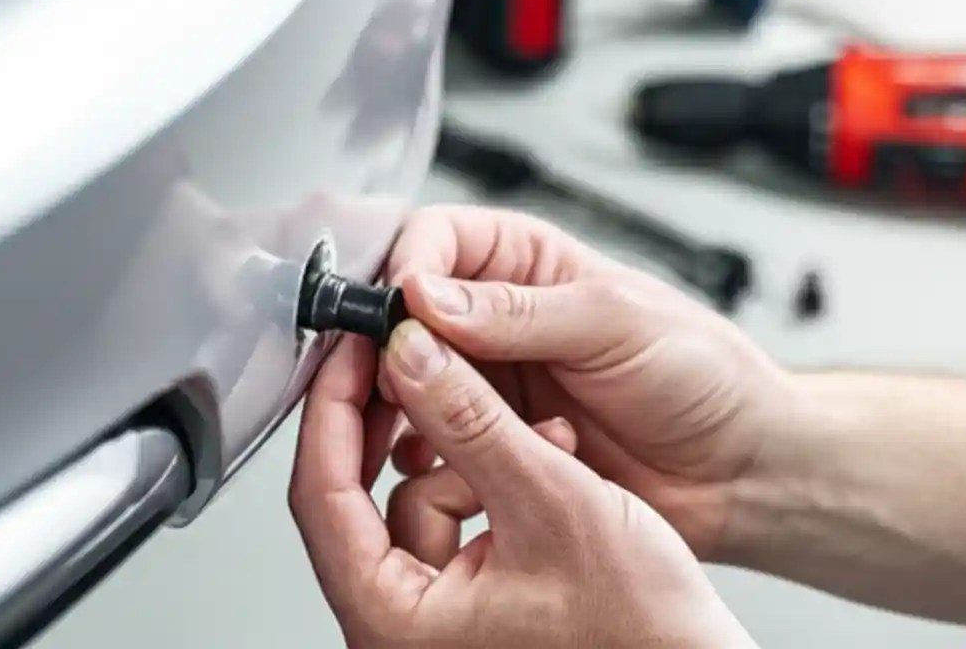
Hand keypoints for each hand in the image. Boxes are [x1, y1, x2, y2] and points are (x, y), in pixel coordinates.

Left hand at [289, 329, 752, 647]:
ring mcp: (433, 622)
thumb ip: (469, 421)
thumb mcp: (550, 503)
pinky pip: (456, 521)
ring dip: (472, 453)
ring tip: (545, 438)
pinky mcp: (470, 608)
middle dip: (407, 423)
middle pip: (360, 496)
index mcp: (393, 622)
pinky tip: (551, 465)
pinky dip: (495, 484)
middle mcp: (399, 630)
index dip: (334, 405)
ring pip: (416, 501)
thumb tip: (410, 356)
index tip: (352, 345)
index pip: (322, 493)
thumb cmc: (643, 638)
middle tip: (418, 356)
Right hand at [380, 206, 799, 559]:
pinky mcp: (490, 439)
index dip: (407, 270)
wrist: (740, 471)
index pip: (434, 240)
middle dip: (388, 344)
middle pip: (405, 313)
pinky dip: (419, 451)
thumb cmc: (701, 376)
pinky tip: (433, 464)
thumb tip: (428, 296)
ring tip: (410, 424)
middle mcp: (496, 318)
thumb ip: (519, 311)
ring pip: (407, 376)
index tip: (403, 312)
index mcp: (526, 262)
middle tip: (389, 378)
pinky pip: (429, 437)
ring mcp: (490, 381)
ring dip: (398, 400)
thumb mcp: (615, 323)